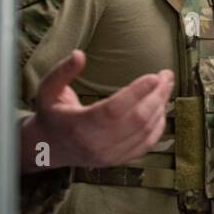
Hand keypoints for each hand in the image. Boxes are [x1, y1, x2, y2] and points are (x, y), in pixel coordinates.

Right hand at [20, 50, 173, 172]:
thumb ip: (62, 71)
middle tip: (167, 75)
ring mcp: (109, 155)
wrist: (48, 148)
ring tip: (166, 87)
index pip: (113, 109)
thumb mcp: (47, 89)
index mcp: (77, 126)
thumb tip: (79, 54)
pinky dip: (158, 125)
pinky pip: (147, 144)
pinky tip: (161, 108)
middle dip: (157, 96)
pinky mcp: (118, 160)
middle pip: (136, 120)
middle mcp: (95, 144)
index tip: (154, 76)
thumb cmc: (51, 113)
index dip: (137, 92)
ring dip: (161, 108)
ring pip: (145, 132)